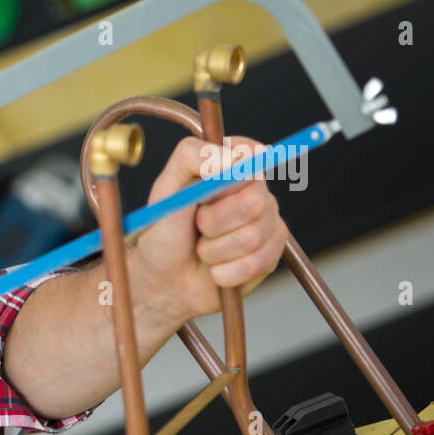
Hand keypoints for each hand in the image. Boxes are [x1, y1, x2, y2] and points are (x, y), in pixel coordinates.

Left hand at [132, 135, 287, 323]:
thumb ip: (192, 157)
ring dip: (215, 251)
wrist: (163, 280)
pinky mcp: (271, 252)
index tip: (204, 193)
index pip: (251, 155)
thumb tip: (232, 158)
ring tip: (202, 250)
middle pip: (254, 203)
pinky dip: (225, 272)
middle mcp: (254, 189)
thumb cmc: (162, 233)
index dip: (227, 179)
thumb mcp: (165, 189)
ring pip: (253, 237)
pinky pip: (258, 263)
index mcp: (229, 165)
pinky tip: (215, 268)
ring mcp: (267, 219)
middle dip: (213, 223)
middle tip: (197, 227)